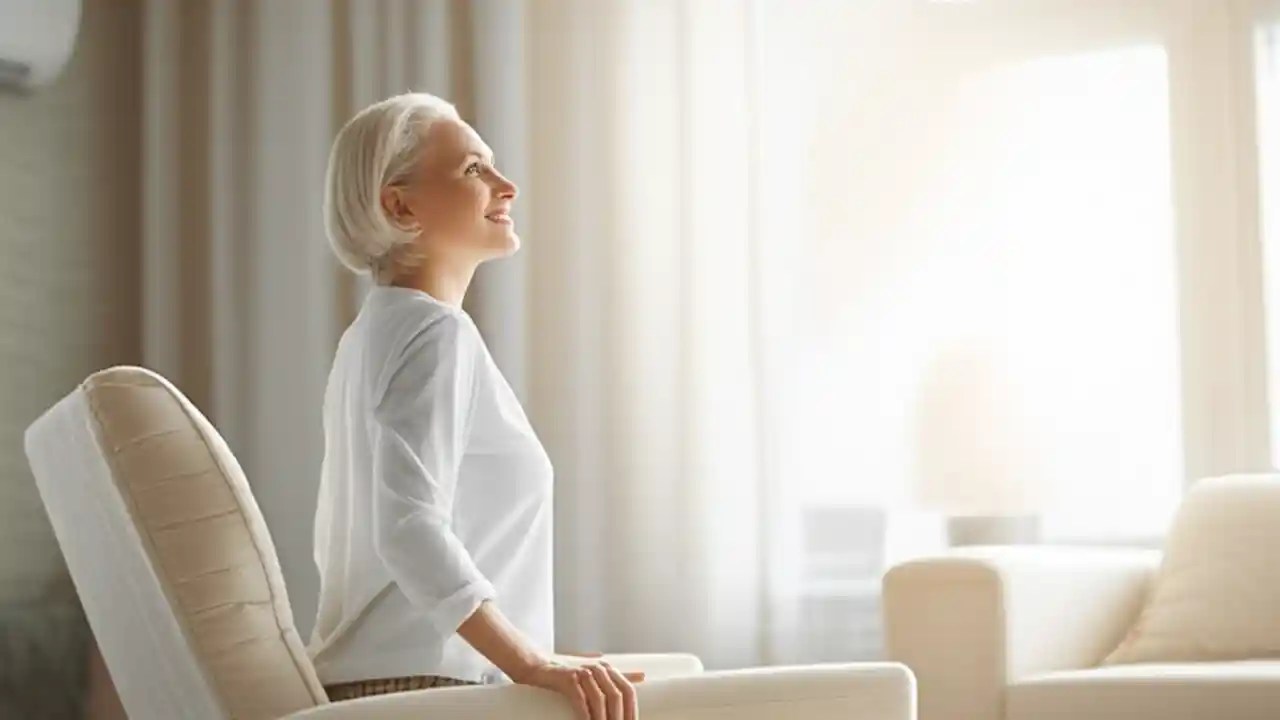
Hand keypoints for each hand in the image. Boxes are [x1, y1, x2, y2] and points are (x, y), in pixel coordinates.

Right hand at [515, 658, 643, 719]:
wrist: (539, 667)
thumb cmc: (568, 673)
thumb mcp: (596, 672)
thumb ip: (617, 674)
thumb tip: (642, 676)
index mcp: (608, 668)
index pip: (627, 690)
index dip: (632, 710)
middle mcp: (598, 668)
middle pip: (617, 696)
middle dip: (619, 717)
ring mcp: (584, 672)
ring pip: (601, 699)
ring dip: (603, 719)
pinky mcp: (569, 679)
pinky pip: (582, 700)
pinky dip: (586, 715)